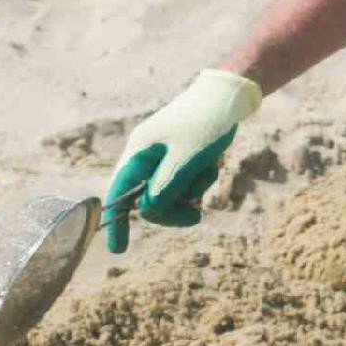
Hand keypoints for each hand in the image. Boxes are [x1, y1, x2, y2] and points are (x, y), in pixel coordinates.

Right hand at [103, 69, 260, 252]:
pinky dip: (198, 180)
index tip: (118, 250)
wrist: (228, 95)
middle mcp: (146, 154)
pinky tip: (212, 166)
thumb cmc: (205, 124)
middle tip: (195, 218)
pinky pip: (184, 181)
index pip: (118, 193)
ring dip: (190, 192)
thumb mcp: (186, 160)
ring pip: (169, 192)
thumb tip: (147, 214)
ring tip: (208, 172)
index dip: (116, 222)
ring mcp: (163, 155)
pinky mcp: (180, 155)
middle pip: (147, 198)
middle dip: (171, 209)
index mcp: (138, 152)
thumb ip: (165, 189)